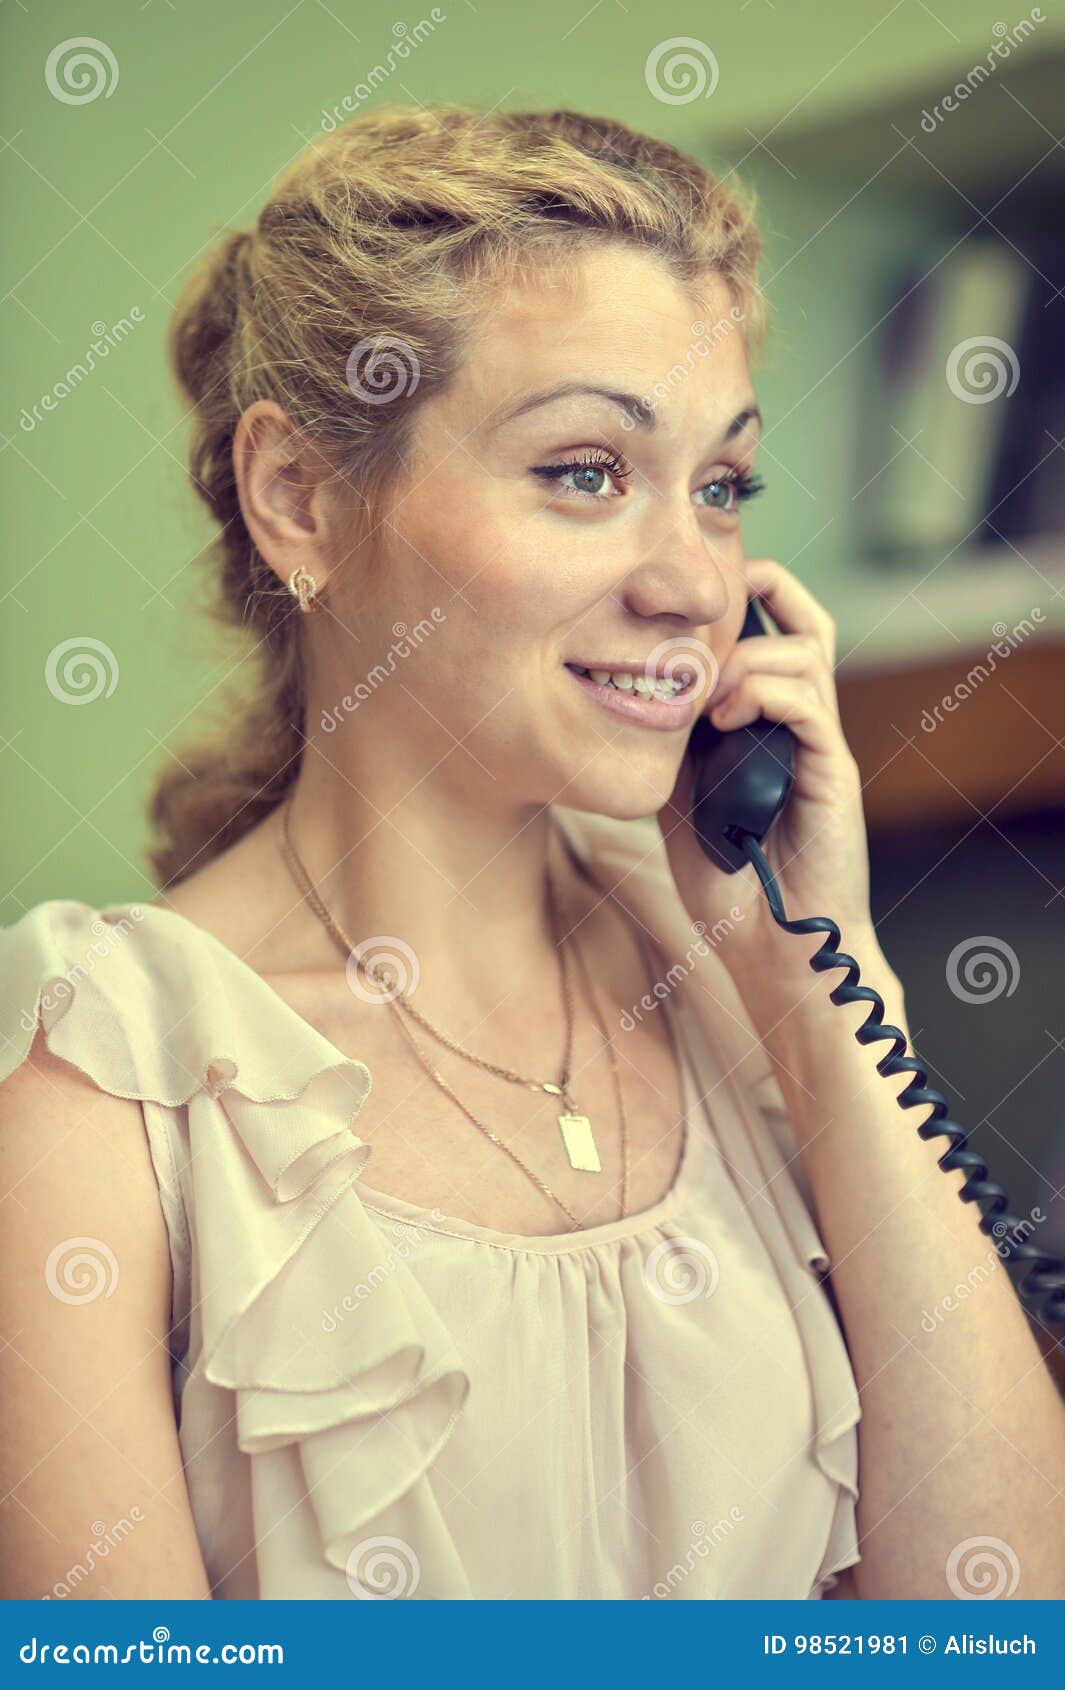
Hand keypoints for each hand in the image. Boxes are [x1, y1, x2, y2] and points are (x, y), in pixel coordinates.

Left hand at [658, 557, 880, 1000]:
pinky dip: (765, 695)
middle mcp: (803, 726)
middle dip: (763, 593)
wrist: (772, 949)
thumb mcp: (679, 801)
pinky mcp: (834, 775)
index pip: (777, 633)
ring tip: (705, 697)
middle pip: (807, 622)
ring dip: (746, 659)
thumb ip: (672, 750)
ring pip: (806, 653)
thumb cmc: (730, 885)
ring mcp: (821, 747)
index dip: (747, 599)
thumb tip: (631, 697)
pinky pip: (811, 705)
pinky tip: (724, 720)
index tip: (689, 603)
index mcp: (771, 725)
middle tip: (707, 612)